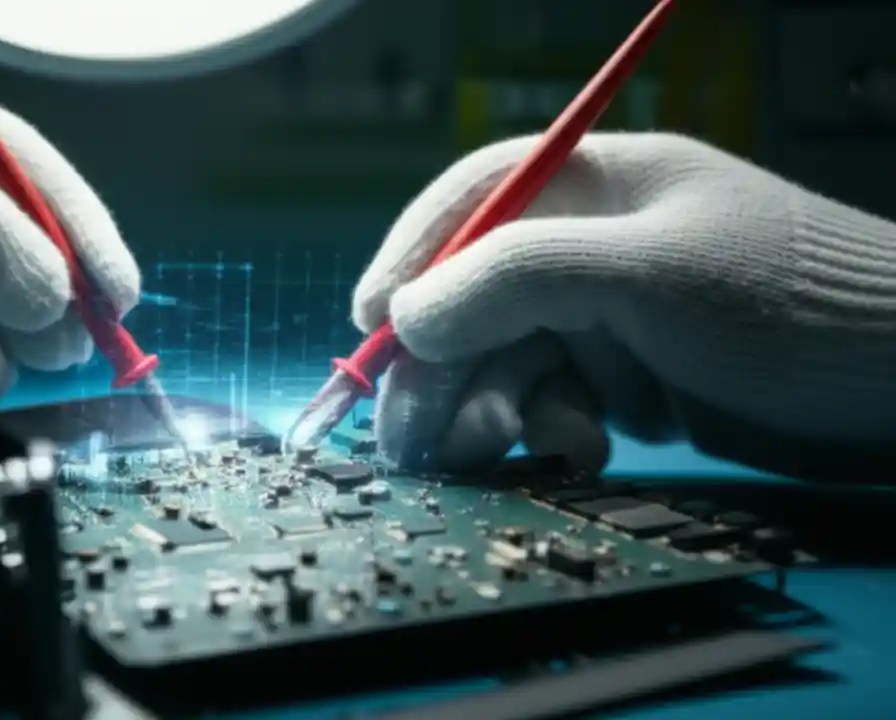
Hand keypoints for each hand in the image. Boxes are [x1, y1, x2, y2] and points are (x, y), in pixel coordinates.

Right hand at [353, 133, 895, 480]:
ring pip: (505, 360)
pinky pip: (549, 403)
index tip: (368, 321)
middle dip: (441, 364)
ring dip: (492, 408)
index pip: (477, 201)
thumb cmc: (787, 306)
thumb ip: (517, 279)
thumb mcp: (646, 275)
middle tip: (411, 435)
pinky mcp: (627, 381)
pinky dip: (548, 432)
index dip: (413, 255)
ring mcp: (609, 317)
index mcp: (597, 187)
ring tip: (498, 448)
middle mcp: (592, 248)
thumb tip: (406, 313)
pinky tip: (581, 449)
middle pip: (475, 298)